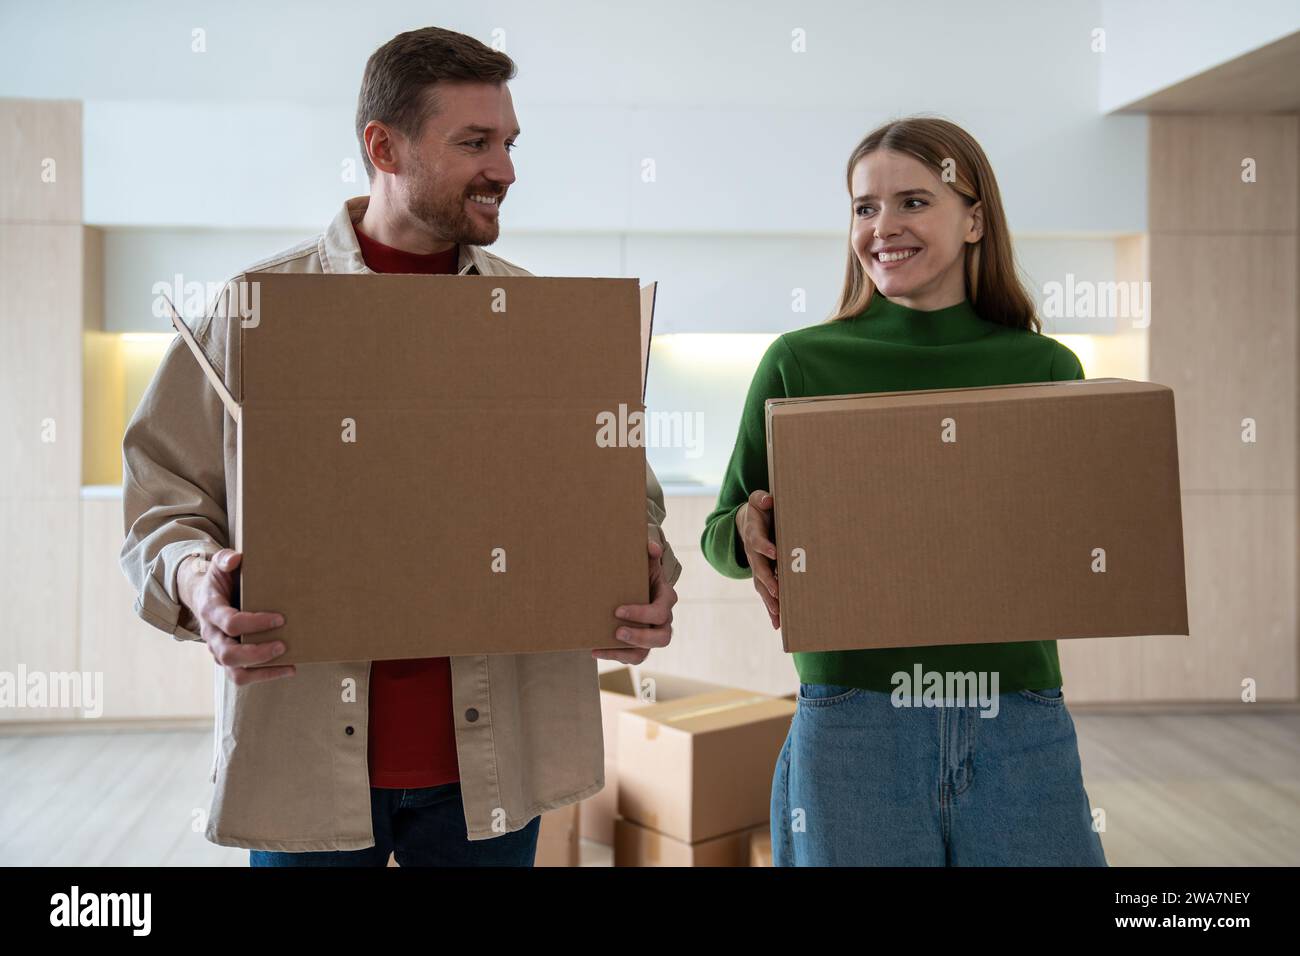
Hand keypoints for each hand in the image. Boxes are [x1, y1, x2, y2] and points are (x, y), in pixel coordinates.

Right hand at [178, 548, 295, 684]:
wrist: (208, 596)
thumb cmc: (221, 579)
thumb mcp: (220, 564)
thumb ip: (226, 559)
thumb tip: (236, 559)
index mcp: (211, 610)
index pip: (231, 623)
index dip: (255, 623)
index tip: (280, 618)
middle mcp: (212, 635)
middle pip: (228, 654)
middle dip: (257, 653)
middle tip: (283, 644)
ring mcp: (219, 650)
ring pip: (235, 672)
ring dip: (263, 670)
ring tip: (289, 663)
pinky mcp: (229, 660)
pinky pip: (242, 677)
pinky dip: (265, 676)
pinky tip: (290, 668)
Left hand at [595, 538, 676, 664]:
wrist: (636, 583)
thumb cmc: (641, 572)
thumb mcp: (646, 560)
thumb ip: (649, 552)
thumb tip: (651, 547)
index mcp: (666, 599)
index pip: (660, 612)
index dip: (641, 614)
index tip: (618, 610)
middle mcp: (664, 621)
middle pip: (662, 637)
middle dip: (640, 637)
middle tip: (617, 632)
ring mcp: (653, 635)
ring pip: (647, 653)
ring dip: (627, 651)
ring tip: (603, 647)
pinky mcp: (641, 645)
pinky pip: (633, 657)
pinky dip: (614, 656)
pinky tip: (595, 650)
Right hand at [736, 489, 778, 628]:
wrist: (745, 523)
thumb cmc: (758, 510)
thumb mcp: (757, 500)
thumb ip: (761, 499)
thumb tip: (768, 500)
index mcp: (753, 534)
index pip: (758, 541)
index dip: (765, 546)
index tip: (774, 551)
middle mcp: (752, 554)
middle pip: (759, 569)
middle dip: (768, 581)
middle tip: (776, 592)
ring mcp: (756, 567)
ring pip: (761, 586)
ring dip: (769, 600)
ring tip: (777, 615)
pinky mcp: (761, 575)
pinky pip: (765, 593)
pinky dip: (771, 608)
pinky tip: (778, 623)